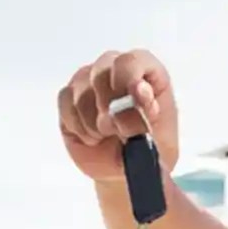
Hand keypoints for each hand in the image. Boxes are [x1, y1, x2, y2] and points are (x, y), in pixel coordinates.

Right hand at [57, 49, 179, 182]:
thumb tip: (138, 93)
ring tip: (109, 136)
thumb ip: (150, 116)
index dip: (129, 78)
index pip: (132, 60)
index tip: (133, 101)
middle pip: (103, 70)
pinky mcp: (68, 97)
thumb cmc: (150, 148)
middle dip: (111, 106)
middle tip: (122, 132)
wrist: (127, 168)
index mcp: (147, 73)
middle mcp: (115, 70)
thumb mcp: (161, 139)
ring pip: (82, 90)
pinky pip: (66, 102)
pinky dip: (79, 126)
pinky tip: (93, 137)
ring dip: (96, 122)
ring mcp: (89, 81)